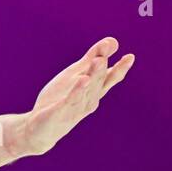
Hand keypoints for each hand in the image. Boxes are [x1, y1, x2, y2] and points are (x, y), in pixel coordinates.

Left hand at [14, 37, 134, 156]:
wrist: (41, 129)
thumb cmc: (62, 100)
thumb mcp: (77, 75)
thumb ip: (91, 59)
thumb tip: (112, 41)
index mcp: (93, 91)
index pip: (109, 79)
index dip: (120, 69)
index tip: (130, 57)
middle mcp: (89, 100)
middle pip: (98, 82)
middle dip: (103, 67)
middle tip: (109, 53)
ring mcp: (76, 107)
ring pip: (87, 89)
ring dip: (94, 75)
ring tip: (99, 60)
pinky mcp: (60, 112)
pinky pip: (70, 100)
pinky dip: (77, 90)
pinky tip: (82, 80)